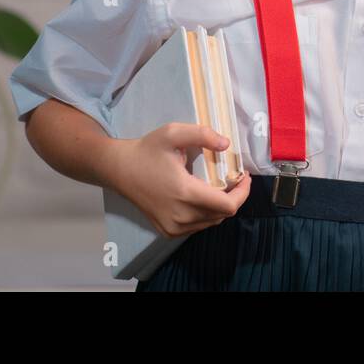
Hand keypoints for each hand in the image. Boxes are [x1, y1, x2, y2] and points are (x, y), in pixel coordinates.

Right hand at [113, 122, 251, 238]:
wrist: (119, 169)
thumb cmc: (146, 150)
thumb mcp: (173, 133)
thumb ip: (202, 134)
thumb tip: (226, 144)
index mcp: (185, 193)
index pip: (228, 206)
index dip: (243, 193)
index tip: (245, 176)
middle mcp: (181, 216)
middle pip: (222, 215)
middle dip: (234, 197)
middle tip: (234, 178)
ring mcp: (173, 227)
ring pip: (211, 222)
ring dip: (220, 206)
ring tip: (220, 186)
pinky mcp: (168, 231)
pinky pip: (197, 226)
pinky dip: (206, 214)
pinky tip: (203, 197)